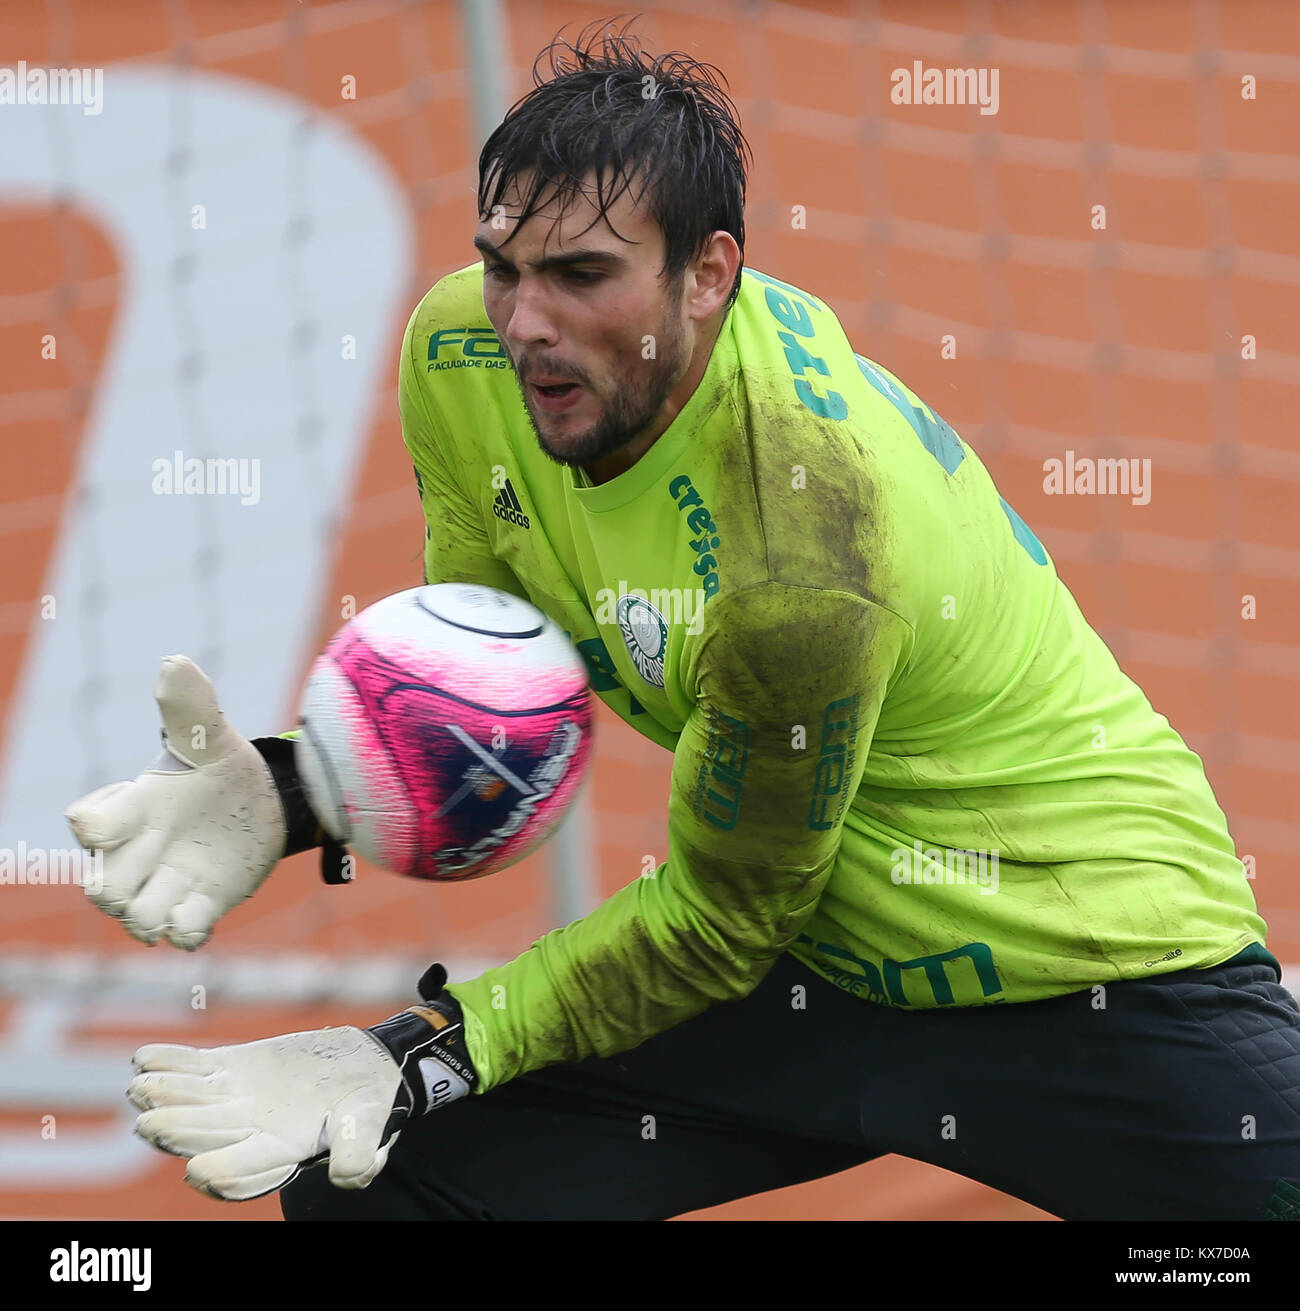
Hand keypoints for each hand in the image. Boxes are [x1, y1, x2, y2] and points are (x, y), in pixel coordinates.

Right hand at [65, 655, 285, 948]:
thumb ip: (189, 706)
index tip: (125, 799)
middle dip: (120, 883)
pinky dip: (187, 930)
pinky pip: (181, 934)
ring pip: (134, 917)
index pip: (87, 824)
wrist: (262, 802)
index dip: (94, 822)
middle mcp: (140, 853)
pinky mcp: (202, 906)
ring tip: (184, 889)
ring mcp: (169, 884)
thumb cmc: (215, 769)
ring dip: (153, 912)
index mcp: (132, 810)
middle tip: (161, 855)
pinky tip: (204, 913)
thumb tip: (174, 663)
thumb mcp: (208, 737)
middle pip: (100, 888)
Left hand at [128, 1028, 404, 1199]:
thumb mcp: (373, 1125)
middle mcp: (250, 1131)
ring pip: (193, 1101)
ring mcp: (236, 1099)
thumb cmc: (369, 1104)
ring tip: (140, 1087)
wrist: (362, 1068)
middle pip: (207, 1136)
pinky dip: (170, 1062)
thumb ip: (359, 1151)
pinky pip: (196, 1067)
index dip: (223, 1172)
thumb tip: (348, 1175)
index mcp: (283, 1151)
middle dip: (177, 1131)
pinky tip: (143, 1058)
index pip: (245, 1171)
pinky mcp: (233, 1068)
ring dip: (165, 1096)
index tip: (197, 1170)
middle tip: (150, 1125)